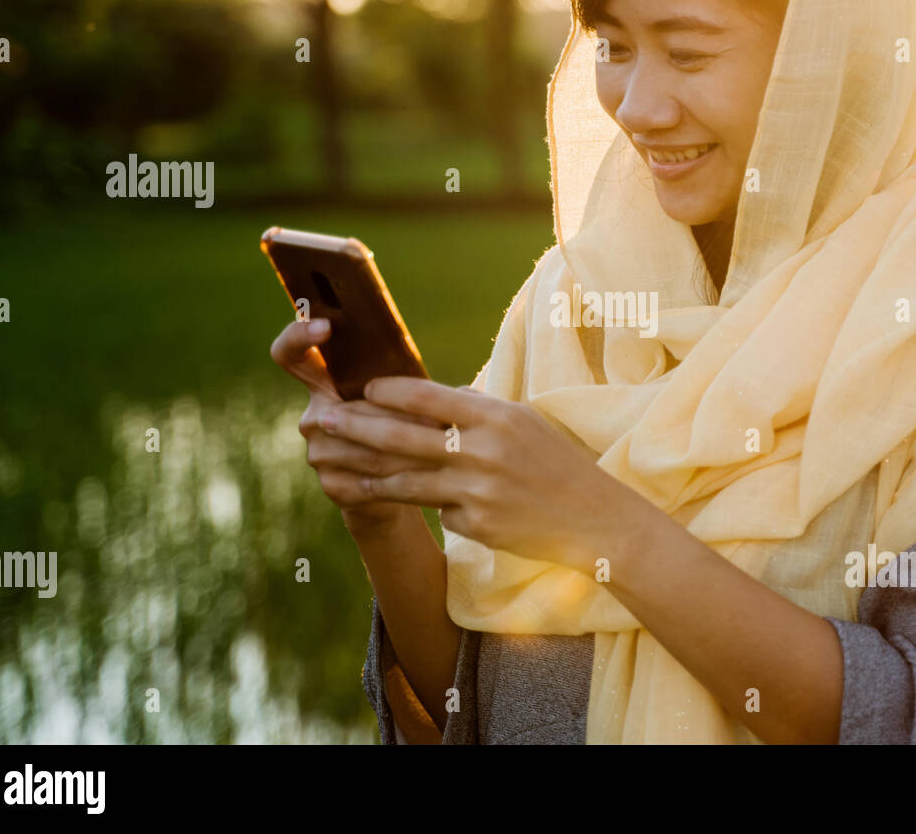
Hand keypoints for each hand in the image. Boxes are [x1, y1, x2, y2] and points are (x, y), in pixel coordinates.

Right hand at [269, 319, 442, 536]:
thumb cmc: (406, 425)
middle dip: (396, 417)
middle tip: (436, 421)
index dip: (299, 336)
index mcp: (323, 384)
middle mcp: (314, 417)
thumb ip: (403, 382)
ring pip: (366, 447)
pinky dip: (402, 476)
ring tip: (441, 447)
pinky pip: (370, 478)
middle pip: (351, 411)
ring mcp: (318, 453)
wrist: (399, 484)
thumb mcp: (402, 396)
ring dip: (407, 449)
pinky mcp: (333, 485)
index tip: (325, 325)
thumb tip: (448, 388)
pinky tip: (426, 475)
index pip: (290, 354)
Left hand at [313, 376, 661, 574]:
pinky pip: (438, 512)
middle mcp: (483, 451)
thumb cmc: (556, 462)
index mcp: (495, 415)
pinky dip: (432, 505)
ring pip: (405, 481)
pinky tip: (435, 502)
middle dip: (355, 428)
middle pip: (402, 438)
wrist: (595, 519)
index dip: (388, 393)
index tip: (363, 390)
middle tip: (319, 421)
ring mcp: (477, 492)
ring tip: (335, 468)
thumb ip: (474, 412)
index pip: (427, 396)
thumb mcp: (521, 422)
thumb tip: (426, 399)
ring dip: (365, 474)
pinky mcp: (475, 526)